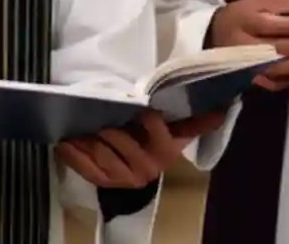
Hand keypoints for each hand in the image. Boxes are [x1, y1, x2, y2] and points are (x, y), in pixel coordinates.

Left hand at [56, 111, 226, 188]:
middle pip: (120, 140)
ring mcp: (124, 177)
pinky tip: (64, 142)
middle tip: (93, 110)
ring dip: (86, 140)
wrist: (147, 167)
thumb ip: (200, 117)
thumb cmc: (163, 138)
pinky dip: (73, 157)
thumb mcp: (181, 127)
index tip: (139, 106)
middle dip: (107, 126)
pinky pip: (87, 170)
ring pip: (101, 156)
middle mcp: (147, 166)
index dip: (146, 118)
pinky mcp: (106, 183)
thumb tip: (224, 108)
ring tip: (73, 123)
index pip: (154, 127)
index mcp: (166, 149)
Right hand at [208, 0, 288, 91]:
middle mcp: (243, 46)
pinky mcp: (252, 80)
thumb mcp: (259, 1)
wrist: (216, 36)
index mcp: (244, 21)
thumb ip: (287, 1)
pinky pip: (277, 82)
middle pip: (277, 49)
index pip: (269, 26)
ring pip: (279, 69)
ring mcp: (247, 67)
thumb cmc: (242, 15)